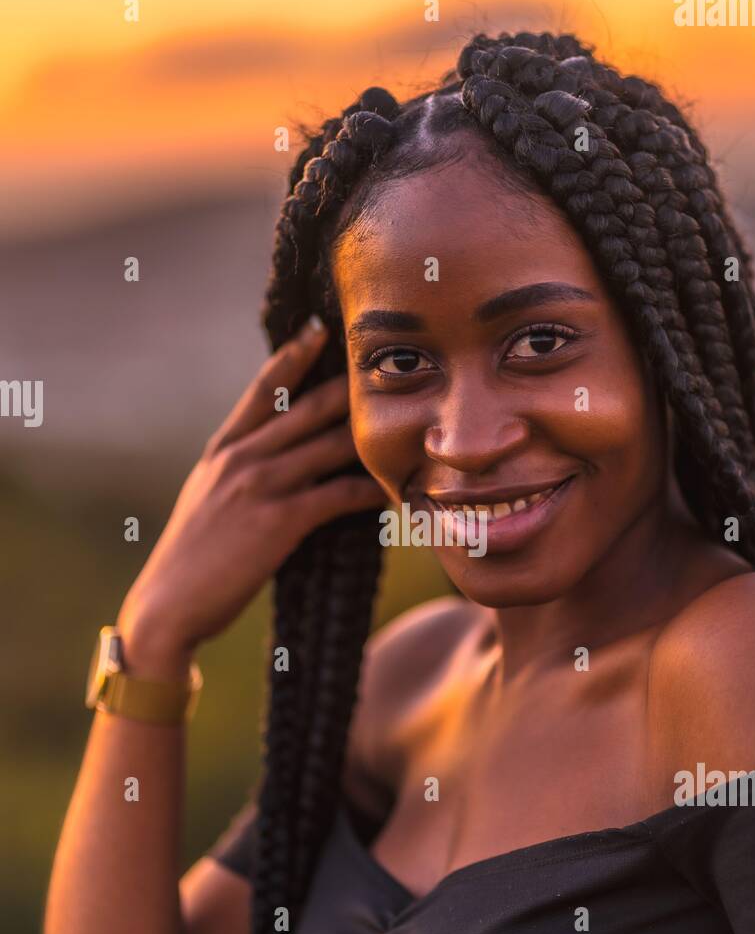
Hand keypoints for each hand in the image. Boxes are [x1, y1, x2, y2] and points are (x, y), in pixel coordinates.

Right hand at [116, 316, 386, 666]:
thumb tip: (272, 456)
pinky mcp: (279, 520)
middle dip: (348, 384)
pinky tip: (393, 491)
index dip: (293, 356)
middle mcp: (240, 458)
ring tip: (406, 425)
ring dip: (369, 437)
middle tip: (387, 364)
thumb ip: (236, 471)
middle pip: (307, 407)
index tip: (320, 329)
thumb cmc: (192, 560)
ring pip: (328, 445)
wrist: (169, 604)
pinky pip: (338, 495)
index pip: (261, 389)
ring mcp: (260, 486)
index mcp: (222, 450)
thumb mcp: (207, 499)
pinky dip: (369, 491)